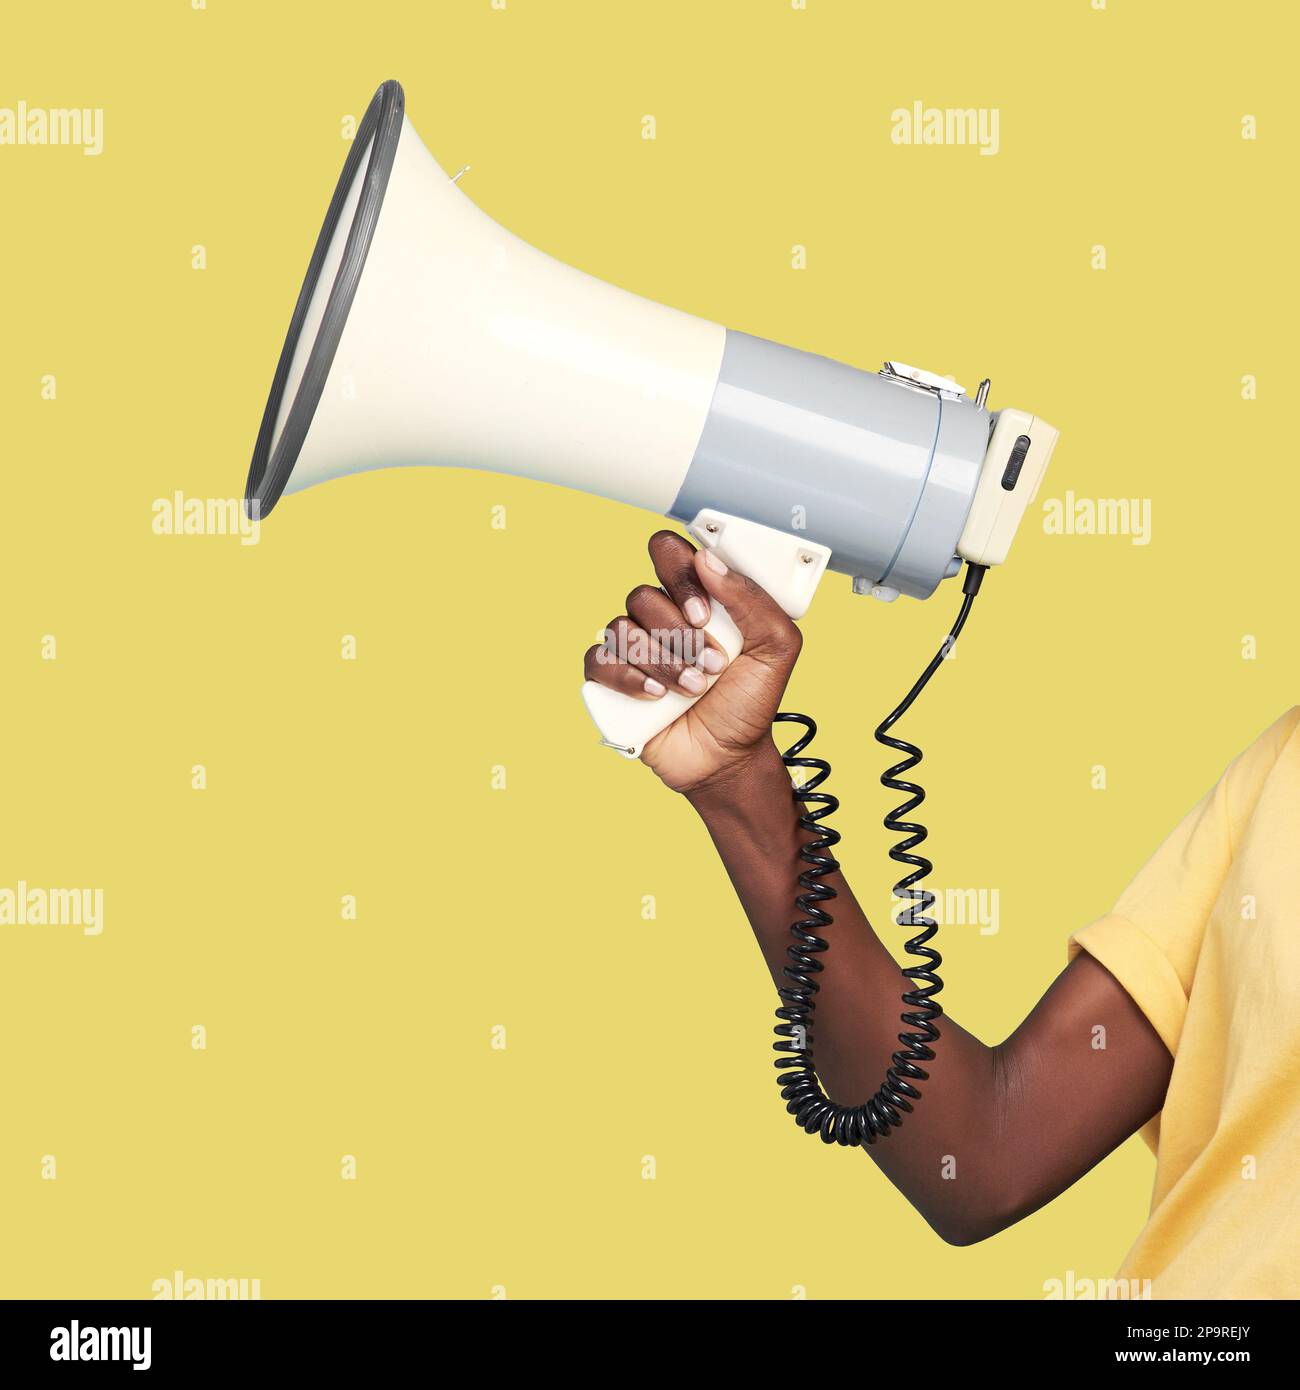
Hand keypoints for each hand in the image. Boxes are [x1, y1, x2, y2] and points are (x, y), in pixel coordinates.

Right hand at [582, 530, 803, 794]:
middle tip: (710, 665)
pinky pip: (598, 661)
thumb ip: (753, 600)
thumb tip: (709, 561)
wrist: (729, 757)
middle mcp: (658, 616)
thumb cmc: (750, 700)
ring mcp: (632, 648)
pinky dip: (628, 677)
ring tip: (693, 690)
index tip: (704, 614)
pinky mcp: (610, 680)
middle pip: (642, 595)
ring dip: (663, 662)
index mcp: (694, 597)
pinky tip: (657, 696)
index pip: (669, 553)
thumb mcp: (776, 648)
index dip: (681, 577)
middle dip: (678, 635)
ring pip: (621, 629)